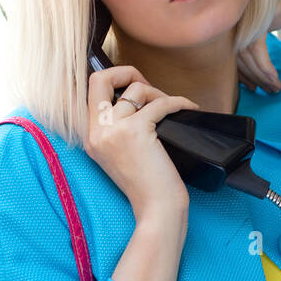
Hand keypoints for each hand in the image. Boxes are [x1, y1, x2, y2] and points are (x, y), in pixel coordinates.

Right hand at [85, 65, 197, 219]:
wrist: (156, 209)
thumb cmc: (147, 186)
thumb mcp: (120, 155)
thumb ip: (118, 129)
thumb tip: (135, 98)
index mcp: (90, 137)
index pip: (90, 91)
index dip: (113, 81)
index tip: (134, 88)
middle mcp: (96, 132)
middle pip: (100, 79)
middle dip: (126, 72)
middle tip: (149, 87)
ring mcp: (113, 130)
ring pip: (137, 89)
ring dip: (159, 94)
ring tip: (172, 108)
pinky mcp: (136, 131)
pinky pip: (160, 103)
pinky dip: (179, 102)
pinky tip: (190, 109)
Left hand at [236, 0, 280, 93]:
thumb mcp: (264, 26)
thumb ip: (252, 41)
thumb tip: (246, 74)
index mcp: (233, 17)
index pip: (231, 51)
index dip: (241, 72)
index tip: (252, 87)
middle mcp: (235, 14)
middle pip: (238, 53)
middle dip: (252, 76)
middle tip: (265, 91)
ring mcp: (246, 12)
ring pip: (247, 52)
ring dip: (261, 75)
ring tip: (274, 88)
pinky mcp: (260, 13)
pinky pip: (257, 46)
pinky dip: (265, 66)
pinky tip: (274, 78)